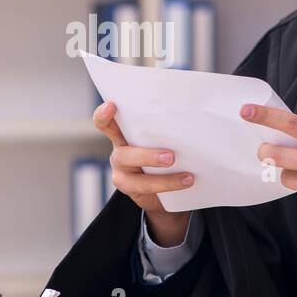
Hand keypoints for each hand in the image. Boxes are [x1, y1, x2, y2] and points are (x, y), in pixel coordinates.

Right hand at [93, 101, 192, 242]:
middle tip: (171, 157)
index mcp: (123, 134)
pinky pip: (147, 189)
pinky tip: (187, 181)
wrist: (164, 190)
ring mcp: (123, 173)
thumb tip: (192, 111)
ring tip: (187, 176)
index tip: (112, 106)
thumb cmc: (163, 151)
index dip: (103, 115)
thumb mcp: (161, 135)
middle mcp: (119, 153)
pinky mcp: (131, 190)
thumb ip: (164, 127)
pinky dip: (169, 185)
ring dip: (162, 178)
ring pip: (135, 179)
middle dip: (146, 156)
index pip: (105, 123)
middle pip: (123, 154)